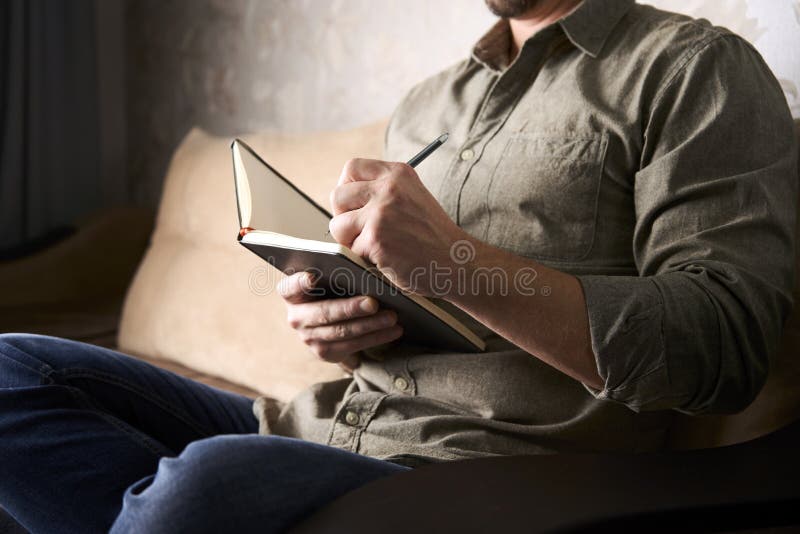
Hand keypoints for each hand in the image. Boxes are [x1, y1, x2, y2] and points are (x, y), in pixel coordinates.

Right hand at [278, 272, 402, 370]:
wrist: (335, 315)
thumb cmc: (334, 287)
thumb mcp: (330, 276)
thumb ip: (335, 269)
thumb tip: (358, 261)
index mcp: (291, 292)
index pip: (291, 286)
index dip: (300, 283)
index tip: (312, 277)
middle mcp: (296, 317)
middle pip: (324, 313)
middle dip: (350, 308)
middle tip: (373, 303)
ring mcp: (309, 338)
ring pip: (342, 332)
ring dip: (370, 325)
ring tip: (392, 317)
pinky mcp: (324, 352)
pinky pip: (353, 346)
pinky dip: (376, 337)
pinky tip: (393, 330)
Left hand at [328, 158, 466, 294]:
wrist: (457, 261)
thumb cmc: (433, 235)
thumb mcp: (413, 197)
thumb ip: (384, 190)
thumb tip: (346, 197)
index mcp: (398, 174)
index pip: (352, 168)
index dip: (346, 187)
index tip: (352, 204)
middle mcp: (389, 188)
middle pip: (338, 195)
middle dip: (343, 217)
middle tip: (359, 231)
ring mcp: (381, 214)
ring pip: (338, 224)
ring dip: (350, 240)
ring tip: (372, 246)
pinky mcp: (376, 239)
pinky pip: (351, 250)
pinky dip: (363, 259)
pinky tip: (384, 259)